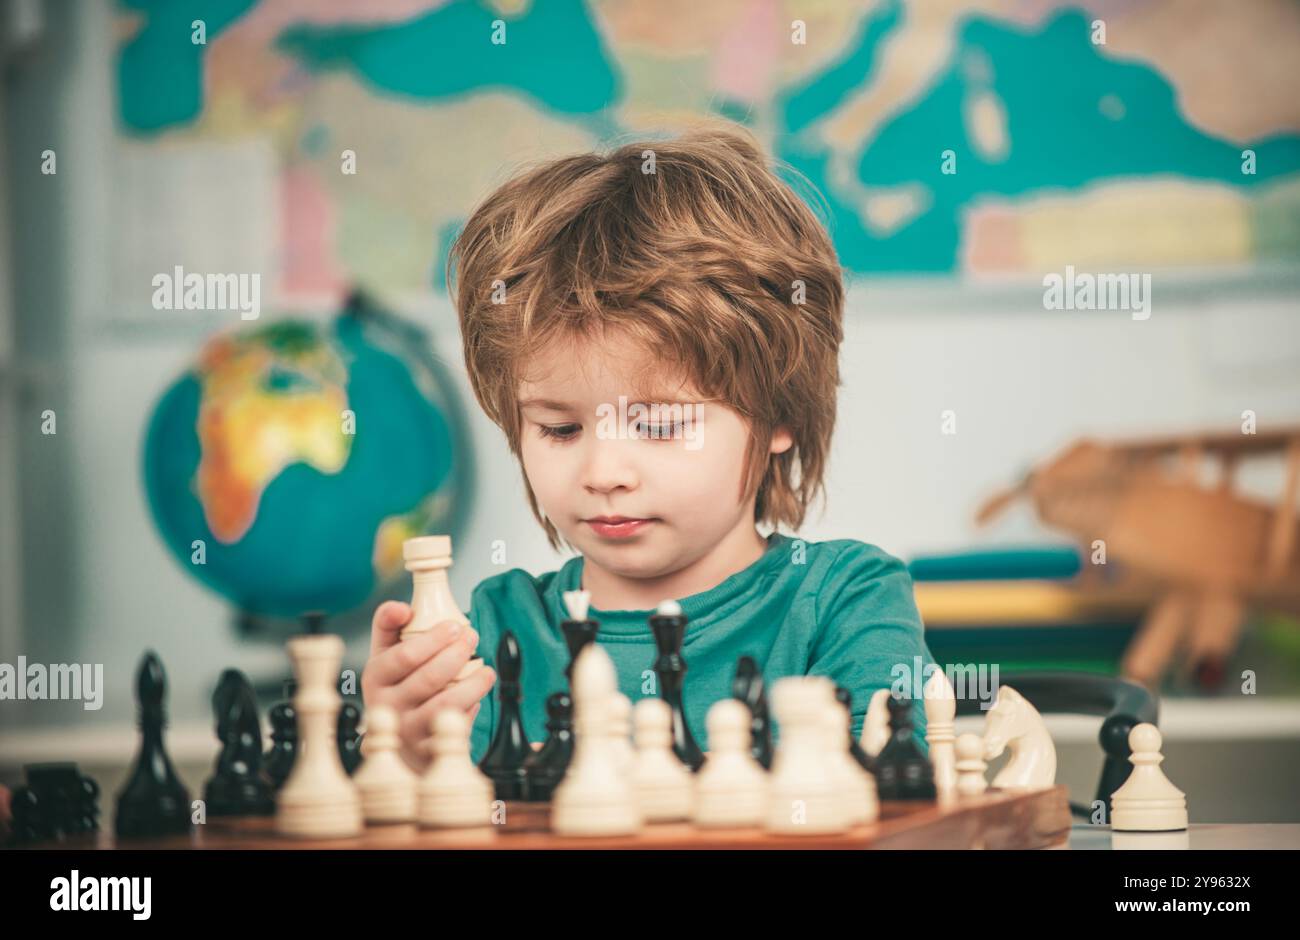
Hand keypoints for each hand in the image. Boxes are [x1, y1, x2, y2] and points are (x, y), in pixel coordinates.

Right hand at [361, 601, 496, 769]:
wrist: (395, 738)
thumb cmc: (395, 686)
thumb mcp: (384, 654)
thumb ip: (388, 623)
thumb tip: (402, 607)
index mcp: (375, 677)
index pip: (404, 656)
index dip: (434, 639)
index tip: (455, 626)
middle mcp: (388, 706)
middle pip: (429, 678)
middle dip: (457, 654)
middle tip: (473, 638)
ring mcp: (407, 731)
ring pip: (445, 706)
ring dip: (472, 684)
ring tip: (486, 670)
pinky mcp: (427, 750)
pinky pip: (455, 728)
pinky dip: (470, 710)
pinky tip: (476, 697)